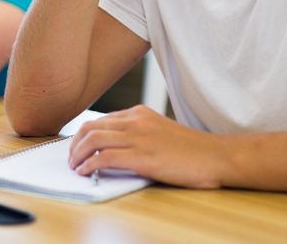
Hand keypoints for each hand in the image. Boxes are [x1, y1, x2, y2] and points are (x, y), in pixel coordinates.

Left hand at [67, 105, 222, 188]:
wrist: (215, 156)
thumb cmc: (192, 150)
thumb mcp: (160, 131)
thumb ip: (138, 133)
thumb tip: (114, 148)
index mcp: (140, 113)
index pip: (102, 120)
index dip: (84, 134)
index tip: (78, 146)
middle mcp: (136, 121)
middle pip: (91, 127)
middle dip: (75, 143)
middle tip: (72, 158)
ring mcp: (138, 138)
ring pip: (93, 140)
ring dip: (77, 155)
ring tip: (75, 167)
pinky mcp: (141, 157)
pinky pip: (104, 158)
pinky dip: (89, 166)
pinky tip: (86, 173)